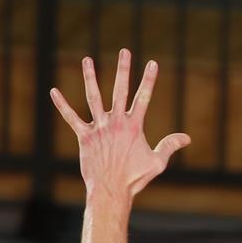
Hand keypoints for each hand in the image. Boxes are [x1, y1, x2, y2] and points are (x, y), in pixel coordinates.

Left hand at [49, 49, 191, 198]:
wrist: (111, 191)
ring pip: (94, 97)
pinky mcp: (84, 137)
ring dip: (90, 77)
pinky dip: (62, 105)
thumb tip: (187, 138)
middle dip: (123, 69)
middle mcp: (116, 123)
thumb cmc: (135, 179)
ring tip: (87, 59)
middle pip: (120, 90)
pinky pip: (71, 118)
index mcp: (134, 127)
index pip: (144, 98)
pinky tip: (54, 91)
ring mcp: (99, 128)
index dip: (149, 80)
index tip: (152, 63)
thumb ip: (169, 146)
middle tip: (124, 51)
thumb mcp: (157, 162)